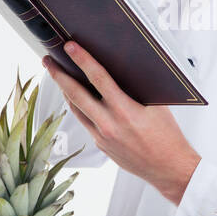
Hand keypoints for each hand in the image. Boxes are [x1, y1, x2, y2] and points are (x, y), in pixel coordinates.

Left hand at [43, 41, 200, 204]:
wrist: (169, 168)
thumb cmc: (167, 136)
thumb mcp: (157, 106)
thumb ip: (138, 89)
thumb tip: (123, 71)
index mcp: (125, 110)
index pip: (98, 78)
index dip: (83, 60)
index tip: (70, 47)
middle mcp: (109, 124)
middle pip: (75, 94)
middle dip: (59, 75)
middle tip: (48, 61)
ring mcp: (102, 137)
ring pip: (76, 109)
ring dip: (65, 91)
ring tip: (58, 77)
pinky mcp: (101, 145)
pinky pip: (86, 122)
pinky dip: (80, 108)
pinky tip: (79, 100)